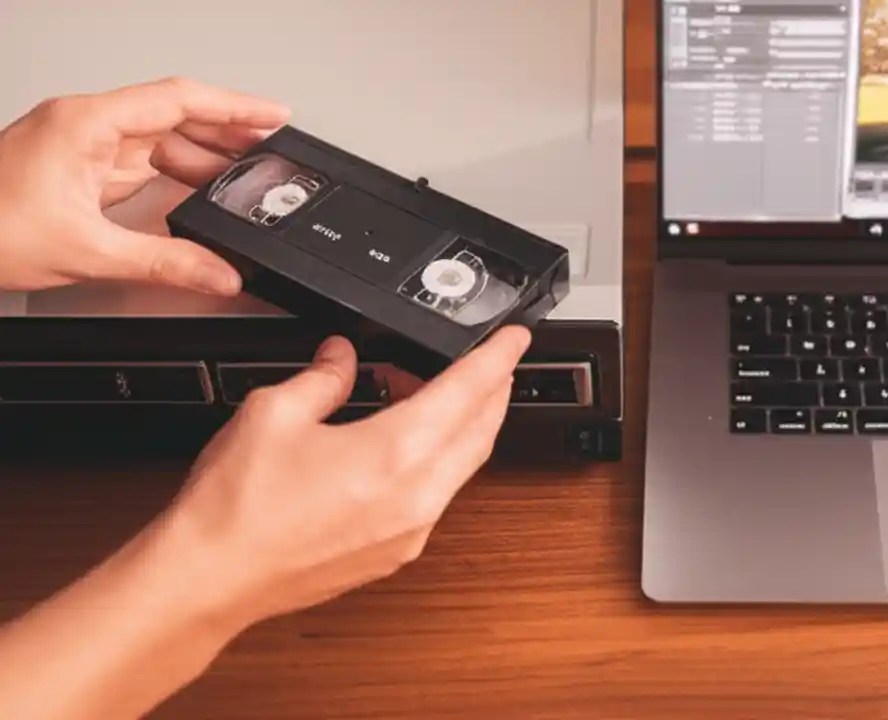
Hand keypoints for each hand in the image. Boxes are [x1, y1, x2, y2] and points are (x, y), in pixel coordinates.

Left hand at [0, 77, 289, 293]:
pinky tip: (197, 197)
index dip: (234, 107)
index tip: (273, 115)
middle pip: (173, 118)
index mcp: (86, 123)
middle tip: (272, 153)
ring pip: (158, 142)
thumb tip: (220, 274)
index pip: (178, 100)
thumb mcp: (88, 252)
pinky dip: (173, 178)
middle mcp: (84, 126)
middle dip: (226, 135)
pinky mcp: (75, 171)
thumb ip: (166, 264)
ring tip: (245, 180)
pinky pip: (138, 165)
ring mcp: (79, 147)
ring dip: (202, 159)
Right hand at [159, 326, 530, 630]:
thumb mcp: (274, 412)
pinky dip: (436, 460)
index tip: (516, 338)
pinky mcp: (396, 552)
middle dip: (491, 390)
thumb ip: (323, 377)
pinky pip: (437, 495)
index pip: (470, 391)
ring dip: (462, 425)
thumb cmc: (235, 508)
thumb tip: (343, 358)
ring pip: (463, 465)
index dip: (498, 357)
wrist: (210, 579)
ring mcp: (410, 531)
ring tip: (427, 393)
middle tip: (484, 362)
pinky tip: (403, 443)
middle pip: (481, 430)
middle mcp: (416, 497)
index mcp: (395, 454)